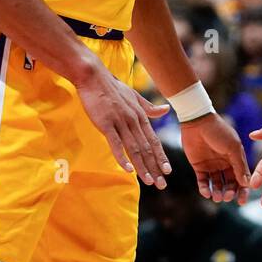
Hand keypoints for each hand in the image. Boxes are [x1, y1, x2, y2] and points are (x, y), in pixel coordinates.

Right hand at [76, 59, 171, 187]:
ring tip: (149, 181)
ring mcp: (121, 122)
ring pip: (134, 149)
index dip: (161, 157)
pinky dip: (122, 157)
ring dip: (142, 167)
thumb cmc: (113, 87)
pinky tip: (127, 170)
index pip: (153, 141)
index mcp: (140, 116)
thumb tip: (166, 110)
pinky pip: (116, 143)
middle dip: (155, 167)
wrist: (94, 76)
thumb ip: (149, 107)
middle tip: (161, 184)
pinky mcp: (106, 123)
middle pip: (146, 148)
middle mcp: (134, 120)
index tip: (167, 171)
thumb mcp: (134, 96)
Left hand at [180, 113, 250, 203]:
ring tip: (216, 197)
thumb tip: (247, 184)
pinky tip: (206, 192)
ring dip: (217, 192)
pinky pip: (203, 181)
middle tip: (226, 197)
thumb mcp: (233, 148)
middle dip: (229, 193)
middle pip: (229, 184)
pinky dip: (204, 188)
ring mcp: (212, 166)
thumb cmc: (219, 131)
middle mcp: (225, 164)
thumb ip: (239, 165)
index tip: (241, 202)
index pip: (242, 178)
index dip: (243, 190)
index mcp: (236, 159)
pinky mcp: (199, 166)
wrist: (198, 121)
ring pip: (216, 184)